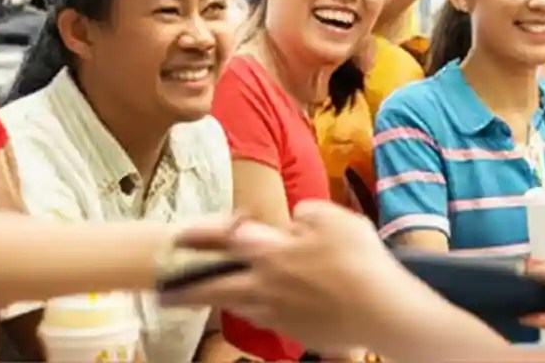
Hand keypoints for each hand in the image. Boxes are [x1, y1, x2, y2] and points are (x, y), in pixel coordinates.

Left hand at [160, 200, 433, 353]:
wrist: (382, 311)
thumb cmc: (360, 260)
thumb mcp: (334, 218)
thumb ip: (305, 214)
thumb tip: (291, 221)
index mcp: (272, 252)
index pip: (225, 239)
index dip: (198, 235)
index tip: (176, 237)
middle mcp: (266, 285)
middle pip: (215, 287)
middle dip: (185, 291)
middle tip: (162, 295)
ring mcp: (278, 313)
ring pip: (238, 307)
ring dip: (218, 303)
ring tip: (206, 300)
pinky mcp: (294, 332)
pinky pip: (266, 320)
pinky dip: (256, 312)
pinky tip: (258, 309)